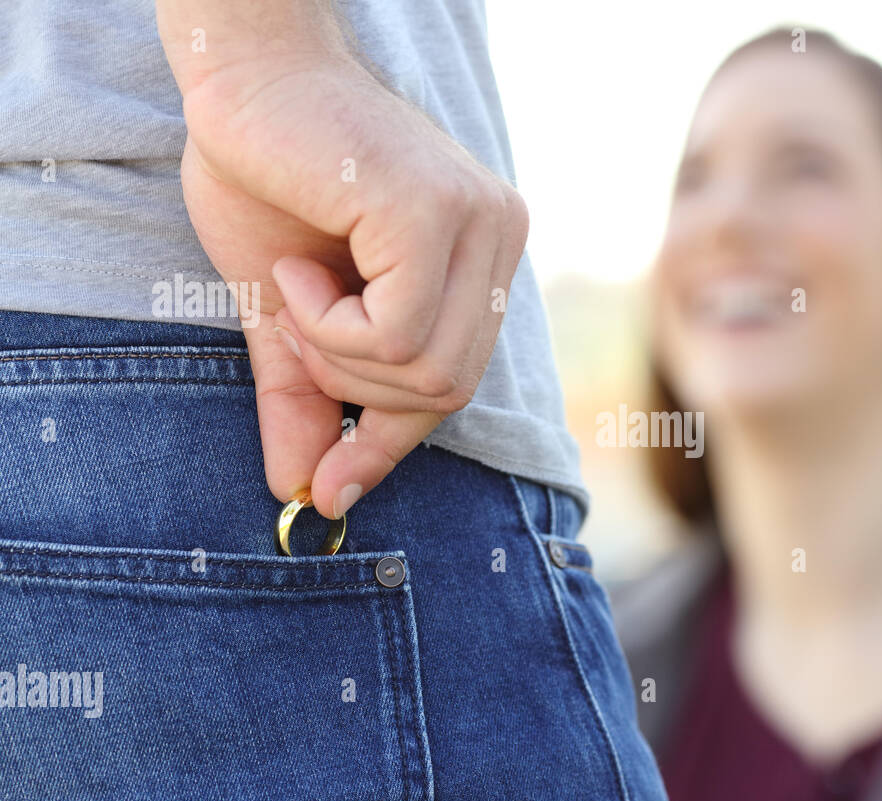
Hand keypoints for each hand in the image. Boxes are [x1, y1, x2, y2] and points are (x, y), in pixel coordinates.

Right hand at [171, 41, 527, 517]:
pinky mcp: (437, 212)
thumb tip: (301, 493)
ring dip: (338, 355)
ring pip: (428, 371)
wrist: (237, 80)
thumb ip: (308, 398)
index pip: (457, 381)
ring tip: (298, 287)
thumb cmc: (267, 180)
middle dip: (356, 390)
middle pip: (450, 389)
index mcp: (482, 258)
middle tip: (297, 330)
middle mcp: (499, 237)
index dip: (391, 441)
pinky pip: (397, 333)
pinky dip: (331, 324)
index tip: (331, 488)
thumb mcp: (289, 315)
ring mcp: (478, 221)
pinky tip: (301, 265)